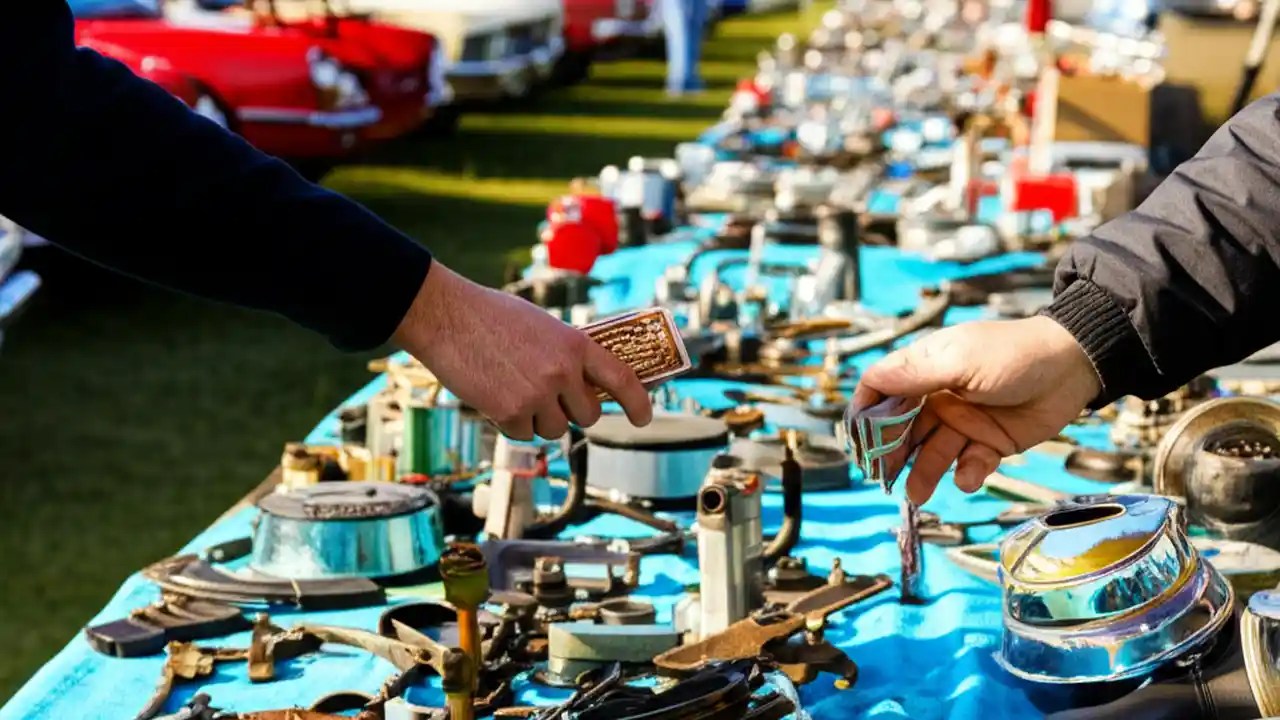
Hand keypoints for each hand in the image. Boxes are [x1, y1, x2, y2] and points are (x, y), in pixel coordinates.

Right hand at [393, 262, 652, 439]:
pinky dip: (511, 423)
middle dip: (572, 412)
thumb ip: (566, 353)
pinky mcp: (510, 413)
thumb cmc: (491, 315)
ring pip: (554, 429)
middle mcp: (563, 372)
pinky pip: (523, 434)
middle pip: (587, 416)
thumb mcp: (543, 326)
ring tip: (513, 389)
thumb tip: (581, 383)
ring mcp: (537, 395)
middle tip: (551, 398)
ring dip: (539, 419)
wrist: (447, 316)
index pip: (622, 380)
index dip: (638, 403)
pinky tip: (495, 396)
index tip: (643, 418)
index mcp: (576, 344)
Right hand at [853, 315, 1100, 504]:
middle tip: (884, 478)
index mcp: (925, 369)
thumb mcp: (960, 361)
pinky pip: (969, 464)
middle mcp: (938, 397)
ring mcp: (964, 422)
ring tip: (918, 494)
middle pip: (902, 429)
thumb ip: (914, 376)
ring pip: (932, 452)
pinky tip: (970, 476)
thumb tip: (868, 384)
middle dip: (891, 453)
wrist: (1074, 367)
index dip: (866, 414)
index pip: (881, 390)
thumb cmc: (1012, 354)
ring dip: (924, 473)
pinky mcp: (990, 443)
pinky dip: (967, 474)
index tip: (858, 440)